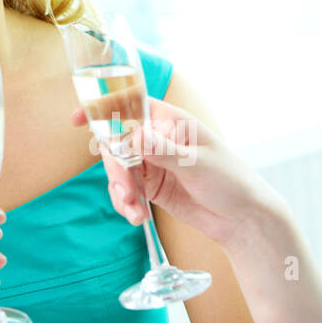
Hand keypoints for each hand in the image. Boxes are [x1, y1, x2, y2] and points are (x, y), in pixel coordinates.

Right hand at [71, 97, 283, 254]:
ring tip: (134, 212)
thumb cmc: (230, 180)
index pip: (130, 105)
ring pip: (118, 170)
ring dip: (120, 191)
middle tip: (126, 193)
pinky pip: (126, 190)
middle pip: (116, 144)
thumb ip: (164, 150)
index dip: (102, 108)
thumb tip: (135, 135)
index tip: (79, 120)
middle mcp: (157, 139)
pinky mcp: (151, 187)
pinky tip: (136, 218)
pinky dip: (126, 203)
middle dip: (115, 169)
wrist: (243, 218)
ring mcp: (152, 163)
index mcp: (171, 121)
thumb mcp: (198, 164)